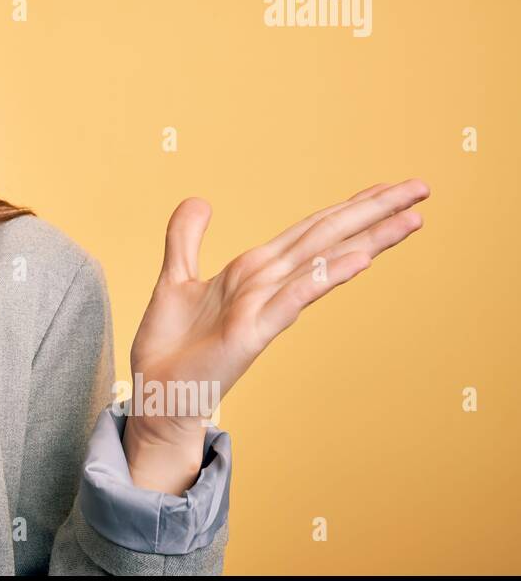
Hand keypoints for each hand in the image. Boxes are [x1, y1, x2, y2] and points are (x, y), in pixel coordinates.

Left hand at [121, 179, 430, 493]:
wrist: (157, 394)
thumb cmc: (170, 346)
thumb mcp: (175, 278)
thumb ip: (187, 238)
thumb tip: (200, 199)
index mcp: (254, 271)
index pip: (312, 230)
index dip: (350, 207)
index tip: (390, 185)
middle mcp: (268, 284)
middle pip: (329, 238)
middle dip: (375, 211)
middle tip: (422, 187)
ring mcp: (265, 307)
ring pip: (323, 262)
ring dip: (369, 238)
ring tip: (412, 216)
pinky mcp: (253, 332)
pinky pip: (294, 299)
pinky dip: (325, 277)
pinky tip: (361, 259)